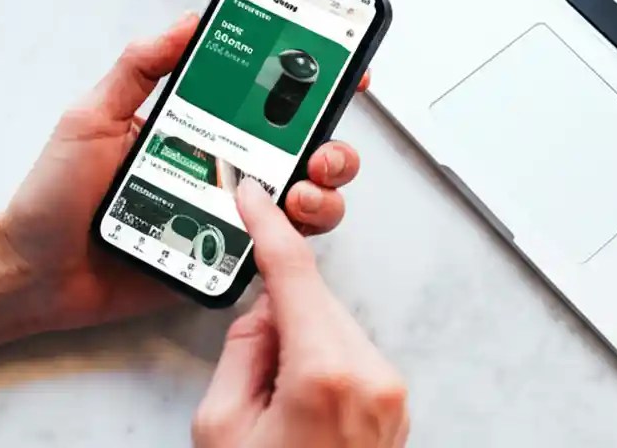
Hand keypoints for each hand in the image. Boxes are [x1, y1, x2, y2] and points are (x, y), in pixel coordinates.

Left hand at [0, 13, 369, 331]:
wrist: (34, 272)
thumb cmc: (56, 195)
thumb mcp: (92, 116)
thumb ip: (139, 68)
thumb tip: (188, 21)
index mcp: (205, 126)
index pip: (272, 99)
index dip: (318, 82)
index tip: (347, 68)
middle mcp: (230, 168)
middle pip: (309, 151)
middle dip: (335, 148)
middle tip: (322, 151)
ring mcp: (234, 215)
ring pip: (309, 201)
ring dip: (323, 195)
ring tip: (300, 193)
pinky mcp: (228, 258)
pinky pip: (279, 249)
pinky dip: (292, 238)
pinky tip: (275, 229)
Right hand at [192, 180, 408, 447]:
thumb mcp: (221, 426)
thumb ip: (243, 349)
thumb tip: (265, 311)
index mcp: (325, 374)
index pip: (292, 274)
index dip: (268, 225)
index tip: (253, 193)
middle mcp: (371, 375)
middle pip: (316, 302)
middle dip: (278, 315)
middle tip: (250, 373)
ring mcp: (390, 392)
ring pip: (335, 327)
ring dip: (300, 344)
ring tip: (276, 409)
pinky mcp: (395, 405)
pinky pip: (351, 356)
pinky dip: (320, 363)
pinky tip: (299, 408)